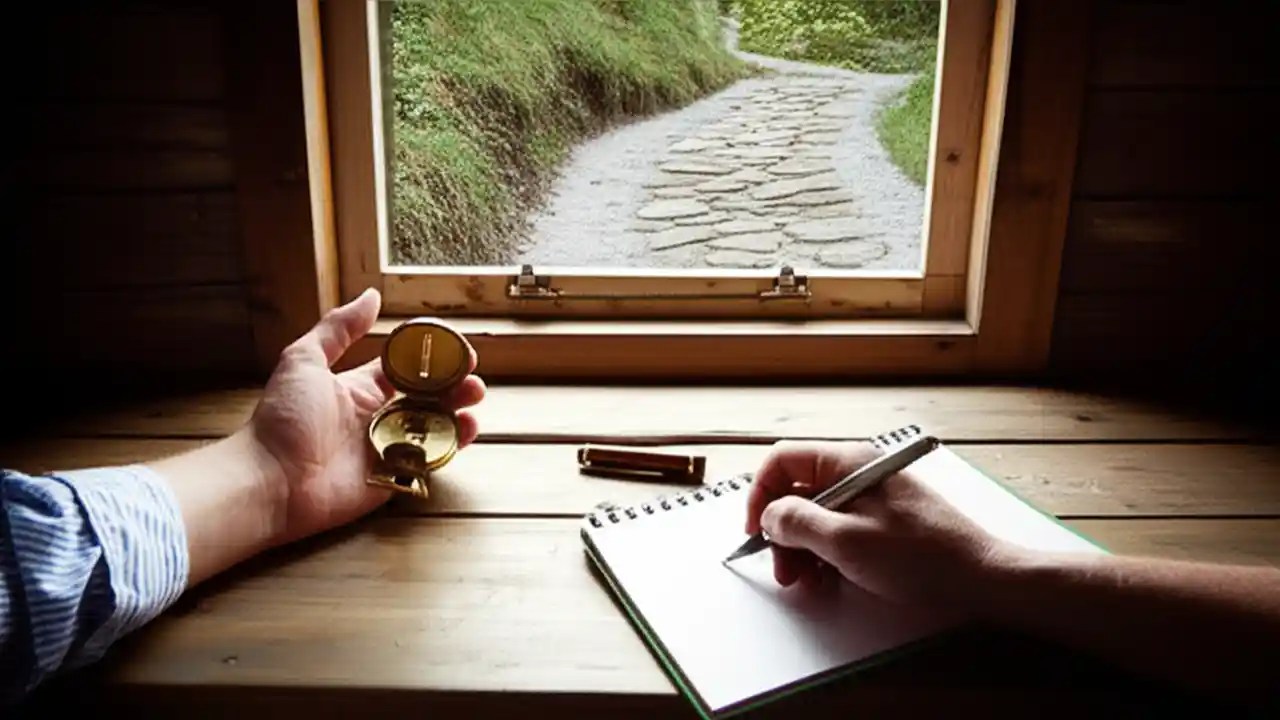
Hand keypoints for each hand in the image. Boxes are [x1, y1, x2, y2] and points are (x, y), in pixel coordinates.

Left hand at [248, 288, 485, 545]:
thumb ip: (339, 328)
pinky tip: (468, 429)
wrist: (270, 480)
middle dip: (455, 385)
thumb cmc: (283, 419)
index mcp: (360, 388)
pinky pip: (431, 460)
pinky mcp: (395, 477)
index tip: (458, 350)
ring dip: (460, 412)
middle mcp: (378, 416)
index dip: (434, 359)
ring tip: (474, 400)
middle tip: (473, 378)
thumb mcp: (305, 360)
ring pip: (435, 427)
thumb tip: (371, 295)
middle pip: (428, 397)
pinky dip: (454, 445)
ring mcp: (388, 447)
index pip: (407, 369)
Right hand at [745, 440, 1011, 609]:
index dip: (760, 495)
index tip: (757, 532)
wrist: (980, 577)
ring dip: (802, 549)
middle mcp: (857, 473)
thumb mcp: (845, 541)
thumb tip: (769, 515)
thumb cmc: (918, 556)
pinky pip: (840, 531)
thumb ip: (797, 523)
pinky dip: (826, 555)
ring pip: (817, 516)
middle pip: (798, 492)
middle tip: (783, 572)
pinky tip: (829, 580)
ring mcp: (871, 498)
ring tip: (807, 583)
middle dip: (783, 532)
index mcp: (848, 463)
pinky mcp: (883, 522)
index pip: (783, 461)